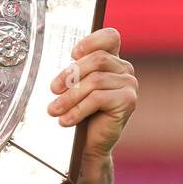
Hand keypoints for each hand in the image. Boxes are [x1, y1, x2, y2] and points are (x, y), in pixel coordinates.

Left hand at [46, 27, 137, 158]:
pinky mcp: (128, 100)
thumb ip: (74, 73)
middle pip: (97, 60)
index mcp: (112, 61)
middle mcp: (124, 70)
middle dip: (71, 74)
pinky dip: (78, 109)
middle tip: (53, 89)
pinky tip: (65, 120)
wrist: (89, 145)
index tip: (72, 54)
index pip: (110, 38)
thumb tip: (61, 67)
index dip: (91, 41)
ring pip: (95, 80)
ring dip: (70, 96)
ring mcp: (129, 84)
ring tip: (54, 110)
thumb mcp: (75, 89)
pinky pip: (98, 98)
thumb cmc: (81, 115)